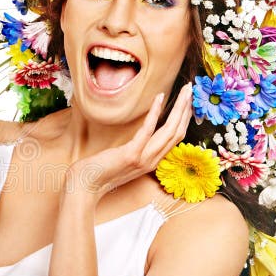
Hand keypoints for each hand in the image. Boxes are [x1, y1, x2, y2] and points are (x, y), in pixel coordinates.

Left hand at [65, 83, 193, 201]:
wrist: (85, 186)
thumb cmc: (99, 171)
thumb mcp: (124, 159)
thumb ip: (135, 149)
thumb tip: (141, 134)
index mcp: (152, 161)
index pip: (176, 138)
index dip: (184, 118)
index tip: (188, 101)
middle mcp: (152, 161)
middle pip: (178, 132)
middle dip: (186, 109)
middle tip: (190, 88)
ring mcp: (144, 159)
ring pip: (170, 130)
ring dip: (179, 108)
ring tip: (184, 91)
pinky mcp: (132, 154)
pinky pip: (148, 130)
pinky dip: (155, 112)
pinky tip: (159, 97)